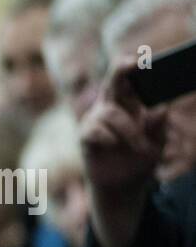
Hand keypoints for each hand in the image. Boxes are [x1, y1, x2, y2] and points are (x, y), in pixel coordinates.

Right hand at [80, 59, 166, 246]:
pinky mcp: (85, 137)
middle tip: (133, 63)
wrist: (122, 187)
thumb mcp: (157, 143)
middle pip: (112, 80)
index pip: (130, 78)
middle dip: (121, 69)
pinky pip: (94, 129)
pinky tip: (113, 145)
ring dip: (130, 131)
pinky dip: (108, 137)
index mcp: (130, 103)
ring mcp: (95, 120)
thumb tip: (162, 108)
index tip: (144, 59)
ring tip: (141, 148)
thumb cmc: (138, 161)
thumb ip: (158, 126)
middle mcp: (110, 107)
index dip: (135, 66)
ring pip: (112, 113)